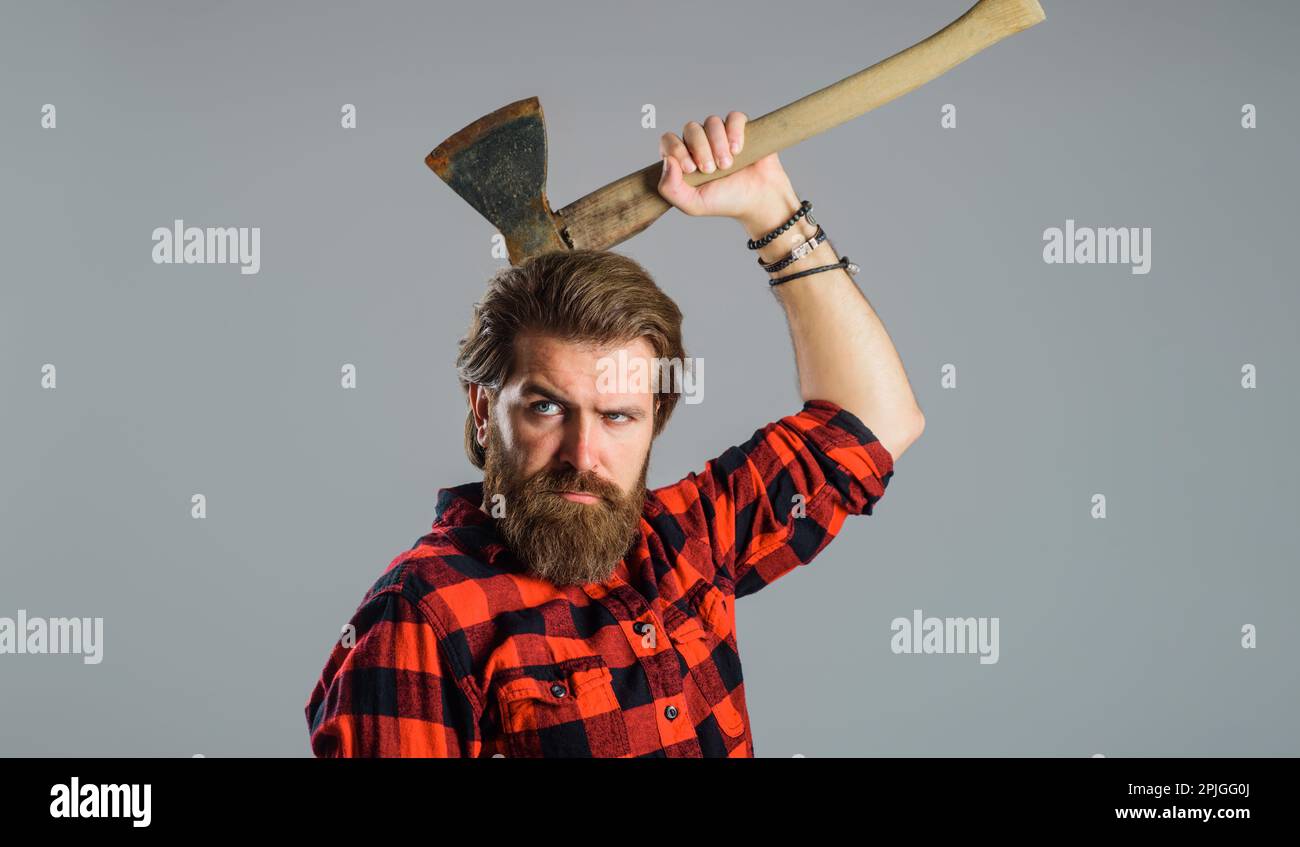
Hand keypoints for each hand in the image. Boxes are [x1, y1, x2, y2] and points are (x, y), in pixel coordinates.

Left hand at [657, 111, 795, 222]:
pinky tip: (738, 150)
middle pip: (691, 128)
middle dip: (700, 149)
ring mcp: (720, 134)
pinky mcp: (741, 129)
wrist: (758, 200)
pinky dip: (734, 132)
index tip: (692, 169)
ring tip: (727, 164)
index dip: (677, 150)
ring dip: (718, 143)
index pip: (668, 140)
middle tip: (711, 170)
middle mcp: (700, 143)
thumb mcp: (693, 205)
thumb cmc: (725, 202)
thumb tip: (667, 160)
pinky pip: (733, 118)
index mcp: (684, 158)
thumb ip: (670, 189)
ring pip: (711, 122)